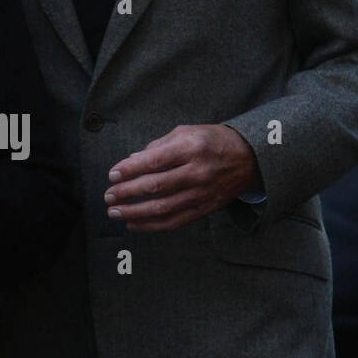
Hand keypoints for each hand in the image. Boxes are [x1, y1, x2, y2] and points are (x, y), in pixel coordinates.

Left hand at [103, 124, 261, 231]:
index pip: (153, 161)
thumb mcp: (187, 132)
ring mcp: (201, 193)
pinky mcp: (204, 208)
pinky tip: (134, 224)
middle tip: (108, 195)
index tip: (112, 175)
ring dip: (134, 213)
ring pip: (162, 208)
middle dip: (126, 193)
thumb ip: (158, 146)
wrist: (250, 158)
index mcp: (191, 148)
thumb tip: (131, 160)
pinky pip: (174, 221)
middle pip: (154, 187)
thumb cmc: (213, 141)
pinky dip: (151, 225)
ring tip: (114, 212)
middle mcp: (197, 172)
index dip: (129, 170)